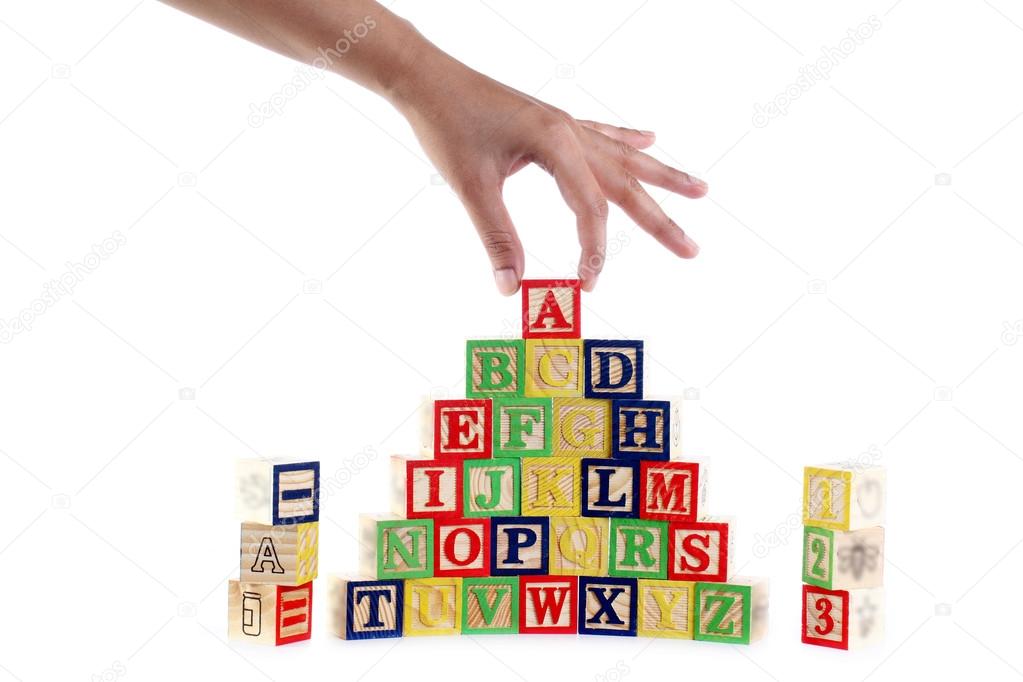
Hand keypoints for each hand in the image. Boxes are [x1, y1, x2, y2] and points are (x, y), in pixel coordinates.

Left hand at [389, 52, 707, 294]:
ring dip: (662, 176)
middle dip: (661, 218)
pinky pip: (602, 134)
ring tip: (701, 190)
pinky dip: (628, 141)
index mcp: (555, 144)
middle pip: (626, 183)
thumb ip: (496, 238)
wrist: (427, 80)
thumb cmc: (446, 126)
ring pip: (624, 158)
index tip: (587, 284)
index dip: (594, 250)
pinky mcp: (553, 122)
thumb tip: (511, 287)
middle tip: (692, 249)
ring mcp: (564, 124)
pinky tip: (651, 140)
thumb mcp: (471, 187)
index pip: (590, 208)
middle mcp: (569, 132)